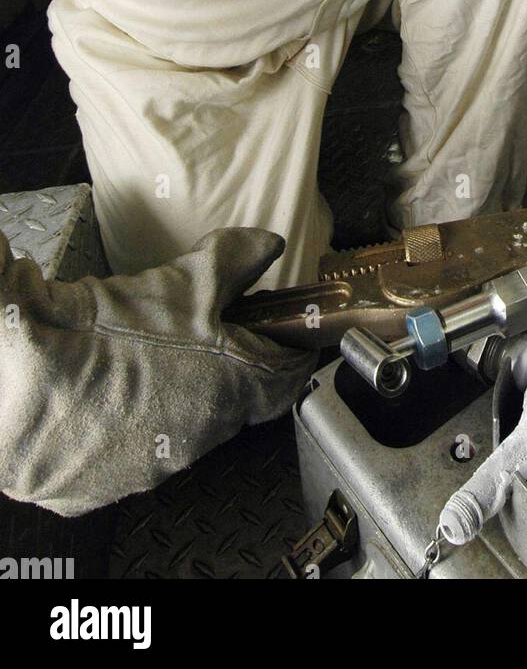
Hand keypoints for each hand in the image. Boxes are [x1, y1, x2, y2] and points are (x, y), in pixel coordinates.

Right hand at [0, 227, 316, 515]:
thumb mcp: (186, 279)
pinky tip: (105, 396)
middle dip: (228, 368)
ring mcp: (155, 471)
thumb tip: (267, 246)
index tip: (287, 339)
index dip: (291, 353)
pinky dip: (127, 428)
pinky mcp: (105, 490)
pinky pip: (131, 458)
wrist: (22, 379)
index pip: (289, 380)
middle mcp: (202, 438)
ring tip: (142, 361)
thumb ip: (237, 260)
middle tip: (201, 336)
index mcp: (233, 389)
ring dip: (176, 398)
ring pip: (185, 430)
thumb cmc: (109, 332)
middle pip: (237, 402)